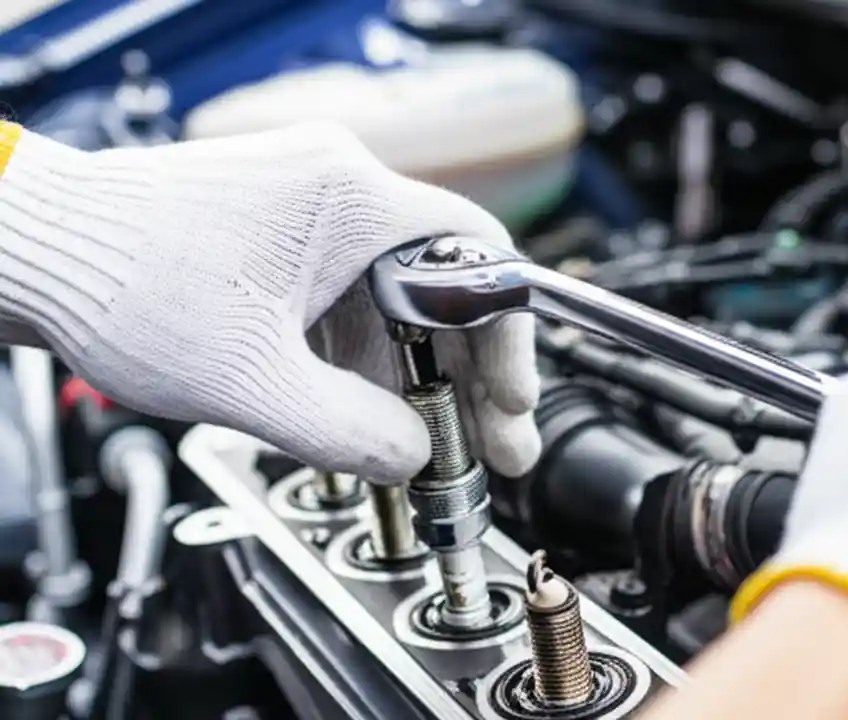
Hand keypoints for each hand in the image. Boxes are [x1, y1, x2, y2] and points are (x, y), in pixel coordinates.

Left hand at [0, 123, 538, 480]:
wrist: (25, 252)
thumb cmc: (117, 282)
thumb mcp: (251, 383)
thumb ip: (351, 433)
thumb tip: (413, 457)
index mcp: (349, 197)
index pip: (480, 261)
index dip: (512, 340)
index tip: (514, 400)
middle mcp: (335, 189)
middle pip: (445, 287)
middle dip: (470, 373)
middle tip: (493, 440)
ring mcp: (304, 212)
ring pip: (395, 300)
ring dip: (413, 373)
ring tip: (428, 444)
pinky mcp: (276, 239)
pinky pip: (347, 301)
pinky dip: (364, 358)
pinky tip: (368, 413)